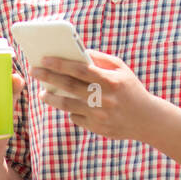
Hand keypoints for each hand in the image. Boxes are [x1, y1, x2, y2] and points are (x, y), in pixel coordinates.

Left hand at [29, 51, 157, 141]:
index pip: (80, 69)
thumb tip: (77, 51)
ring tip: (43, 92)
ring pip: (67, 105)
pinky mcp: (96, 128)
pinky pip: (75, 116)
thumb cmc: (130, 88)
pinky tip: (68, 105)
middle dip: (48, 77)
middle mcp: (103, 98)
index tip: (44, 58)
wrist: (146, 119)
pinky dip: (70, 109)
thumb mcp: (121, 69)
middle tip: (34, 70)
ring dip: (51, 98)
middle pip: (69, 86)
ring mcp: (99, 115)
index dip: (60, 63)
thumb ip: (100, 59)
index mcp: (110, 81)